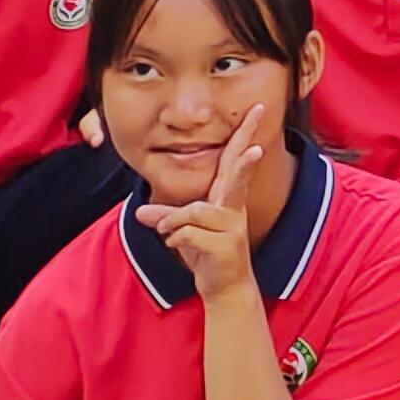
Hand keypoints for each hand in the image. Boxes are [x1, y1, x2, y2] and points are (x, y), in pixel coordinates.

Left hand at [135, 122, 269, 303]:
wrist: (226, 289)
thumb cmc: (207, 254)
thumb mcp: (183, 232)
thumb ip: (165, 216)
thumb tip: (141, 211)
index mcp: (226, 198)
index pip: (235, 159)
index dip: (245, 134)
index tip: (257, 110)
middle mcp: (232, 208)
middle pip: (238, 175)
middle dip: (246, 158)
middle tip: (258, 144)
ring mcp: (232, 227)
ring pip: (194, 210)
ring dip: (171, 221)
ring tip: (164, 230)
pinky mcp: (226, 246)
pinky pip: (187, 233)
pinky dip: (174, 238)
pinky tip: (176, 245)